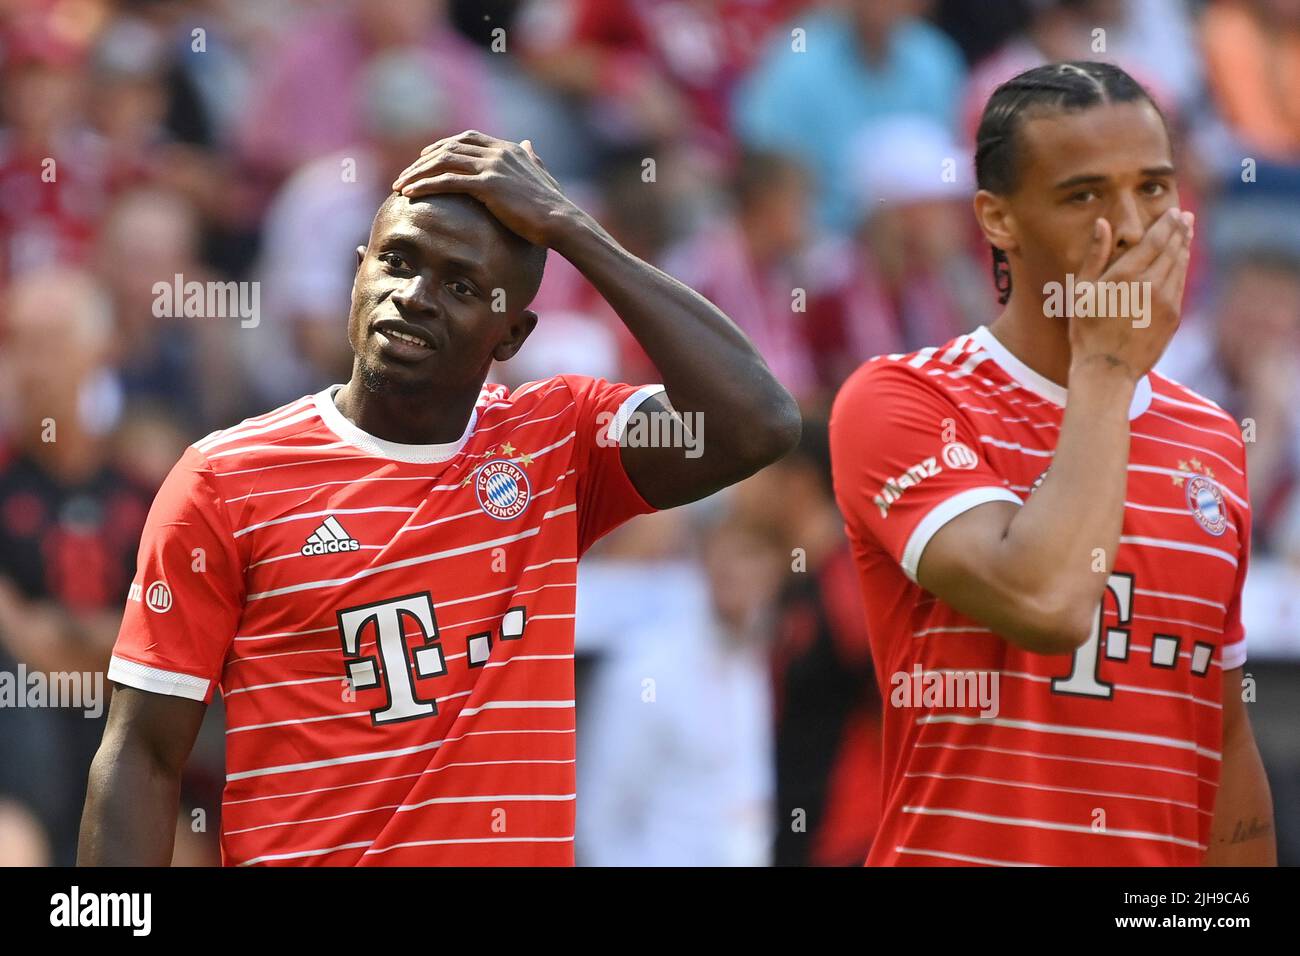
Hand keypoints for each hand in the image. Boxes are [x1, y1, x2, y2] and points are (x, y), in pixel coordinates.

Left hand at [391, 130, 576, 247]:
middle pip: (449, 147)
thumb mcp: (542, 174)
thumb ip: (532, 157)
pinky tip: (411, 194)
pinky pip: (448, 181)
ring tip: (400, 185)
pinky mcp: (488, 185)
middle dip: (423, 160)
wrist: (560, 220)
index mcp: (508, 148)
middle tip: (405, 174)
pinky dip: (425, 185)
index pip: (467, 138)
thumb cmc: (552, 204)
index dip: (443, 146)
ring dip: (418, 173)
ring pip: (444, 162)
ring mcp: (493, 167)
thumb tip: (528, 144)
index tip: (425, 158)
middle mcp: (498, 152)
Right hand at [1068, 207, 1193, 382]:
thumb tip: (1103, 224)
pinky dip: (1183, 268)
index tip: (1174, 213)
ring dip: (1185, 246)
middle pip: (1172, 249)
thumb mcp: (1082, 291)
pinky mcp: (1174, 316)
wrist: (1107, 369)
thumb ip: (1095, 255)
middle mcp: (1150, 284)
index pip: (1155, 240)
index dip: (1167, 224)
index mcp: (1126, 275)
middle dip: (1180, 230)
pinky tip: (1181, 261)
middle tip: (1186, 217)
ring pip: (1180, 265)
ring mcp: (1166, 300)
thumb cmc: (1086, 330)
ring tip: (1187, 233)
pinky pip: (1181, 284)